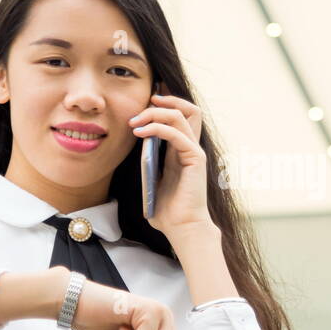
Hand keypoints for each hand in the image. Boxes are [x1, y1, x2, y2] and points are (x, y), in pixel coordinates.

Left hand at [128, 90, 215, 242]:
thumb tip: (134, 142)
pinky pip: (176, 133)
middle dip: (162, 101)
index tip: (141, 106)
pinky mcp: (195, 158)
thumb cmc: (167, 210)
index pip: (179, 116)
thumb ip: (147, 162)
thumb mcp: (150, 180)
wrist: (182, 228)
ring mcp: (194, 151)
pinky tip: (140, 133)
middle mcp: (190, 147)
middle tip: (138, 111)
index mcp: (180, 151)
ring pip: (181, 115)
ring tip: (135, 121)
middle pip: (186, 109)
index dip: (163, 104)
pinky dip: (157, 128)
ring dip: (155, 113)